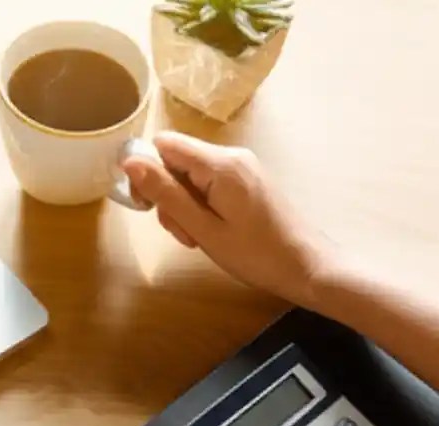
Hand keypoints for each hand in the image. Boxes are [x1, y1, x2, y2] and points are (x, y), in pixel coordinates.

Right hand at [125, 132, 337, 307]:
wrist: (308, 267)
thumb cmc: (255, 255)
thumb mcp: (204, 229)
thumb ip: (166, 194)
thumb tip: (130, 162)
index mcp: (220, 164)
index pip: (164, 144)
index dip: (146, 171)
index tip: (147, 207)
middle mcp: (232, 155)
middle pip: (177, 160)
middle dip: (167, 194)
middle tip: (181, 233)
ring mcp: (243, 167)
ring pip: (192, 174)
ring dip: (184, 205)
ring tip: (198, 238)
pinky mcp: (248, 180)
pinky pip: (210, 183)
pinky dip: (201, 205)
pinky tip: (211, 232)